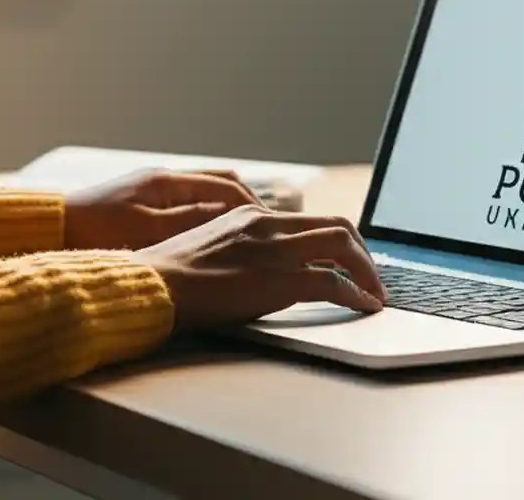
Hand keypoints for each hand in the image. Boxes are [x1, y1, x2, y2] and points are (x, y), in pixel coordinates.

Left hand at [64, 169, 262, 249]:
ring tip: (250, 233)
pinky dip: (209, 213)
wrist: (50, 228)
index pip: (228, 188)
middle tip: (271, 230)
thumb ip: (189, 221)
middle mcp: (165, 179)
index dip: (255, 209)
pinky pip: (190, 201)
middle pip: (223, 184)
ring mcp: (154, 189)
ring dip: (231, 209)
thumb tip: (232, 217)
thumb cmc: (92, 231)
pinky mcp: (144, 202)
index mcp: (167, 182)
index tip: (275, 229)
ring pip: (207, 191)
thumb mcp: (145, 229)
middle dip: (250, 205)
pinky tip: (213, 234)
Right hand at [135, 205, 386, 330]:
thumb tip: (260, 269)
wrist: (149, 288)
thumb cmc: (168, 280)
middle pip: (338, 226)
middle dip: (363, 253)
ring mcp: (273, 250)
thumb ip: (240, 250)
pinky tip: (364, 306)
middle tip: (371, 277)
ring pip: (342, 246)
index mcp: (250, 215)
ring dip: (366, 272)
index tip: (349, 261)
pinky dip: (356, 294)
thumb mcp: (209, 250)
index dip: (340, 241)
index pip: (311, 220)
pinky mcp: (277, 279)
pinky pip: (333, 282)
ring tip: (374, 294)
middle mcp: (267, 224)